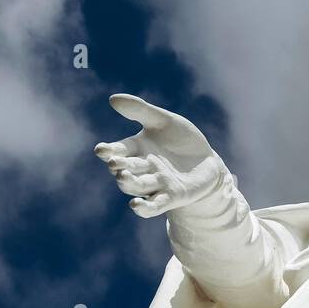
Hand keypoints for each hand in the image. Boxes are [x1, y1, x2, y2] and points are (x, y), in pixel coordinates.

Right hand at [93, 93, 223, 216]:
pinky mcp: (172, 197)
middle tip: (115, 163)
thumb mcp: (164, 121)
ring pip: (138, 187)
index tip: (101, 150)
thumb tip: (113, 99)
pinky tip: (135, 206)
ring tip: (123, 177)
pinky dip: (144, 207)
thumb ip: (141, 110)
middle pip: (126, 169)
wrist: (207, 160)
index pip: (119, 150)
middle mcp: (143, 167)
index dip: (108, 151)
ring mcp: (157, 183)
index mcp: (137, 148)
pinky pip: (155, 205)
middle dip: (119, 167)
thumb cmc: (181, 138)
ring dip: (129, 183)